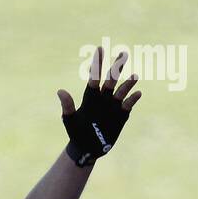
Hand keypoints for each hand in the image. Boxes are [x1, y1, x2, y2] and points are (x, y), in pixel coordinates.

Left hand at [56, 46, 141, 167]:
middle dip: (117, 67)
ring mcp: (113, 106)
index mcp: (90, 97)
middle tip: (123, 54)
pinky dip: (133, 99)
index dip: (97, 64)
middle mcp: (103, 98)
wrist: (87, 149)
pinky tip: (137, 93)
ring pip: (122, 90)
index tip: (100, 49)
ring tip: (135, 76)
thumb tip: (60, 91)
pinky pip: (128, 104)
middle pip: (111, 80)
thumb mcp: (70, 120)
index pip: (94, 77)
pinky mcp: (121, 115)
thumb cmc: (76, 133)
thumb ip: (67, 106)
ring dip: (128, 83)